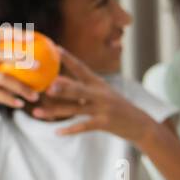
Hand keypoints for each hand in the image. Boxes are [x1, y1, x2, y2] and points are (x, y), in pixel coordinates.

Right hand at [0, 28, 40, 124]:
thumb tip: (25, 69)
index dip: (14, 33)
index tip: (33, 36)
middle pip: (0, 52)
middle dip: (21, 56)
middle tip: (40, 65)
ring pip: (1, 77)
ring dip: (22, 87)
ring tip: (36, 96)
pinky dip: (9, 99)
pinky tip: (20, 104)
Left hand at [32, 50, 156, 142]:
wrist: (140, 124)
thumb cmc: (118, 108)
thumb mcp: (103, 94)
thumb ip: (82, 88)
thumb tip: (58, 82)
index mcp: (98, 84)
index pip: (82, 68)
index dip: (68, 58)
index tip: (55, 47)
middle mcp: (100, 94)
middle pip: (77, 89)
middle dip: (62, 88)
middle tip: (47, 86)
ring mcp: (103, 109)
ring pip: (75, 109)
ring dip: (55, 111)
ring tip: (38, 113)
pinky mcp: (104, 123)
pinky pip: (83, 126)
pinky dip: (70, 130)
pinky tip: (57, 132)